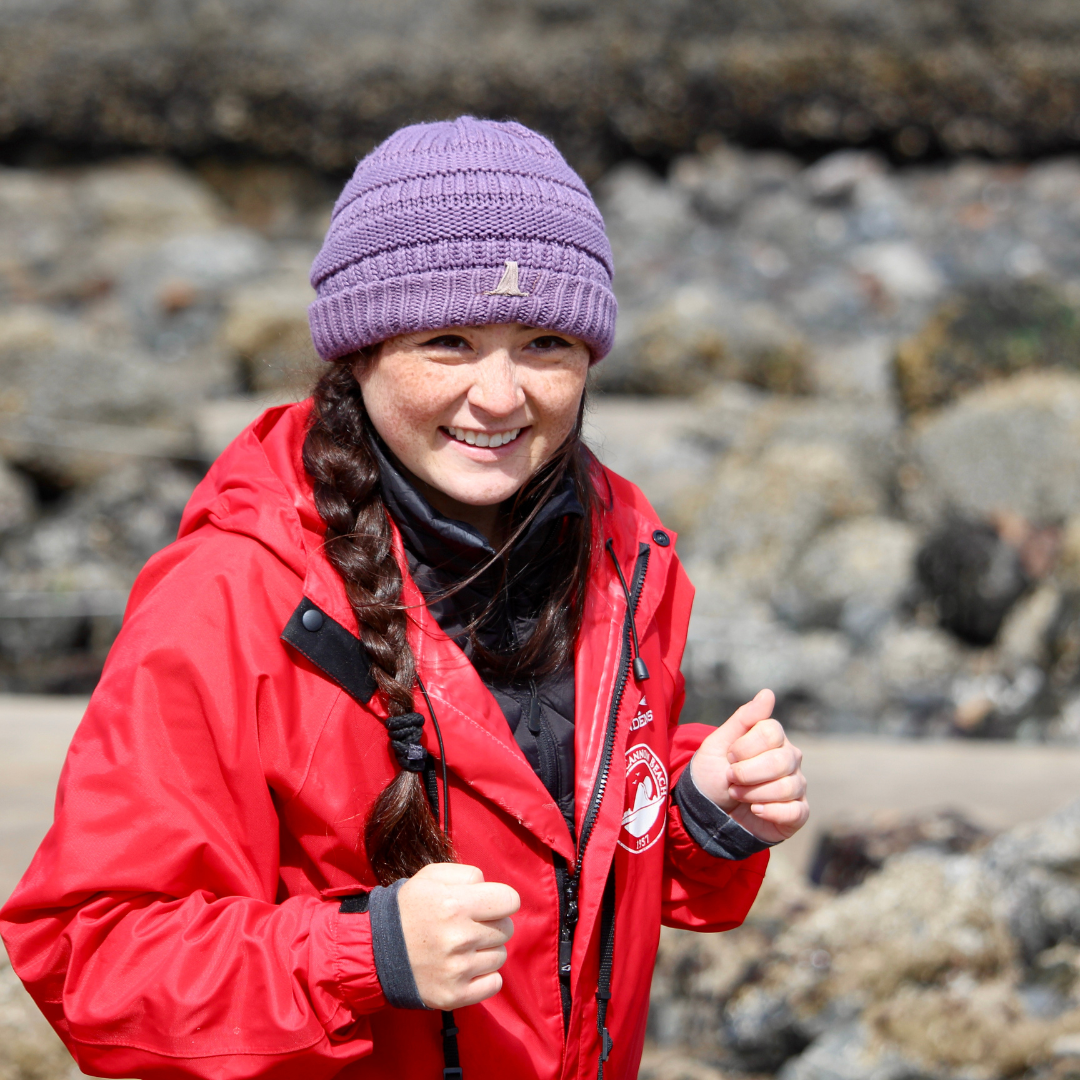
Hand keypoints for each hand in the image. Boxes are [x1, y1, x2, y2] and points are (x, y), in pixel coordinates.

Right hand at [397, 862, 519, 1009]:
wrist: (374, 952)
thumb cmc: (407, 909)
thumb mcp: (430, 877)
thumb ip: (467, 875)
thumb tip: (490, 888)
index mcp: (454, 904)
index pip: (510, 900)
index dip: (500, 900)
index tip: (486, 904)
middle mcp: (459, 938)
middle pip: (506, 928)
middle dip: (491, 924)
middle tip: (468, 925)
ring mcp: (458, 970)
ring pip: (500, 955)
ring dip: (485, 950)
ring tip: (461, 947)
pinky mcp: (454, 995)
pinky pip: (494, 983)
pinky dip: (484, 976)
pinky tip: (464, 967)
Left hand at [688, 689, 807, 843]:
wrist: (707, 810)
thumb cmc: (713, 773)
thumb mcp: (718, 743)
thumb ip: (744, 718)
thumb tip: (768, 693)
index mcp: (773, 738)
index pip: (772, 732)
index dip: (745, 747)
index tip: (729, 756)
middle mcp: (790, 759)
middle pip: (782, 760)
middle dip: (747, 772)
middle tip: (730, 777)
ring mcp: (796, 785)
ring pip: (787, 787)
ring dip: (753, 794)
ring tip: (736, 794)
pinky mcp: (797, 813)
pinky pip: (796, 811)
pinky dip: (771, 812)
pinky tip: (755, 810)